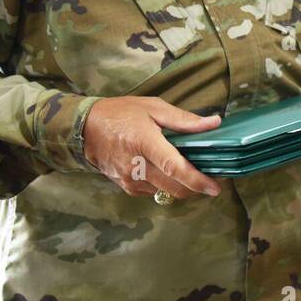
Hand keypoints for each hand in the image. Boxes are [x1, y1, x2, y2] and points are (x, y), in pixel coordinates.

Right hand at [83, 96, 222, 199]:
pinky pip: (154, 191)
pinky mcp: (126, 187)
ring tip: (195, 173)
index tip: (216, 187)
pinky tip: (171, 173)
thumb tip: (214, 123)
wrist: (84, 128)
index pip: (175, 168)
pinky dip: (167, 186)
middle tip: (214, 178)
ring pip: (166, 192)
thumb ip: (184, 119)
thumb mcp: (153, 107)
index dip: (197, 180)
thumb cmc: (121, 113)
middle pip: (174, 187)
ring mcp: (130, 180)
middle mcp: (137, 166)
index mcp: (145, 143)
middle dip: (198, 187)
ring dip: (184, 187)